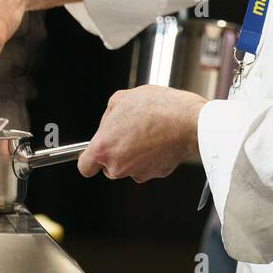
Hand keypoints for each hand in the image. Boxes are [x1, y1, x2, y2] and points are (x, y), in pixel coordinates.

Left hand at [78, 86, 206, 181]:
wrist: (188, 120)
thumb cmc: (155, 107)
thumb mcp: (121, 99)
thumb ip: (108, 117)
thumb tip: (108, 125)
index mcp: (104, 148)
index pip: (85, 167)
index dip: (89, 160)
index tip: (96, 153)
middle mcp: (118, 166)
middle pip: (109, 167)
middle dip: (116, 153)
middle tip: (128, 132)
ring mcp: (138, 172)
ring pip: (130, 167)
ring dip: (135, 154)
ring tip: (147, 131)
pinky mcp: (157, 174)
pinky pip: (149, 166)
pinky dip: (152, 156)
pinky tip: (159, 139)